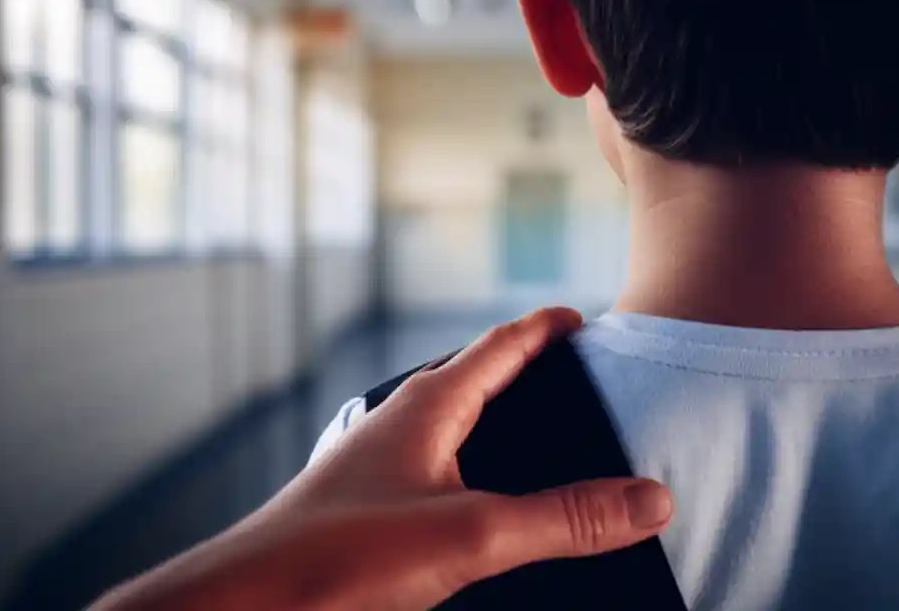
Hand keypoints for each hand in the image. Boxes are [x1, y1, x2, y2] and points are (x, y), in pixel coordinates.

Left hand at [92, 307, 673, 610]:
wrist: (247, 608)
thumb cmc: (339, 557)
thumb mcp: (471, 533)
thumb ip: (563, 518)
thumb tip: (651, 499)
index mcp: (426, 406)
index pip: (499, 347)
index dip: (544, 330)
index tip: (580, 317)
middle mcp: (400, 426)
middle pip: (473, 380)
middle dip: (523, 372)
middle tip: (572, 376)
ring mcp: (379, 468)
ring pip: (451, 429)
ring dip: (496, 425)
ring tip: (541, 442)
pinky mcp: (367, 512)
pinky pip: (435, 475)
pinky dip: (473, 476)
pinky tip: (486, 511)